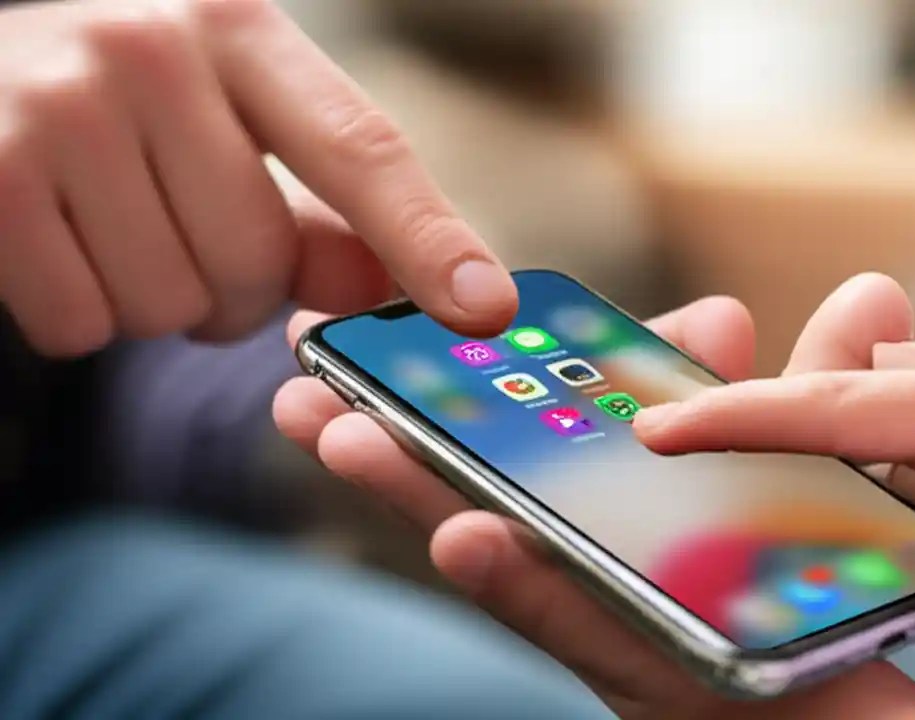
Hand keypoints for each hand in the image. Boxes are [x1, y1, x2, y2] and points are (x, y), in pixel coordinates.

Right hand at [0, 0, 514, 356]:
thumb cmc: (124, 107)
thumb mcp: (231, 122)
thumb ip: (325, 208)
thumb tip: (407, 294)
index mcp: (237, 30)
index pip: (360, 148)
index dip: (428, 240)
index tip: (484, 310)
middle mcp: (150, 50)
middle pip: (260, 261)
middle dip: (235, 289)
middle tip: (183, 236)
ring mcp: (59, 108)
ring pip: (174, 305)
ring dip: (157, 304)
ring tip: (117, 230)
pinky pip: (82, 324)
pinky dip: (79, 316)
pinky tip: (58, 246)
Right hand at [274, 288, 914, 718]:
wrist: (892, 719)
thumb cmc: (871, 606)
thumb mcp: (854, 482)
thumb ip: (840, 397)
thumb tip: (870, 292)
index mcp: (656, 524)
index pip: (576, 438)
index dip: (508, 374)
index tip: (451, 306)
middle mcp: (627, 580)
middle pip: (503, 496)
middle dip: (416, 432)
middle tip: (328, 369)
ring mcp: (634, 641)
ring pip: (510, 560)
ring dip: (419, 497)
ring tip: (341, 435)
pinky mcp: (659, 691)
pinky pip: (581, 633)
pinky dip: (520, 586)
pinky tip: (461, 533)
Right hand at [635, 275, 914, 681]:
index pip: (844, 405)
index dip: (747, 415)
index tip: (661, 433)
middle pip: (810, 387)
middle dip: (717, 398)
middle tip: (631, 422)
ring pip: (810, 397)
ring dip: (740, 414)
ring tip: (660, 432)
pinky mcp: (910, 421)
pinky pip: (825, 417)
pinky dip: (771, 437)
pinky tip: (725, 460)